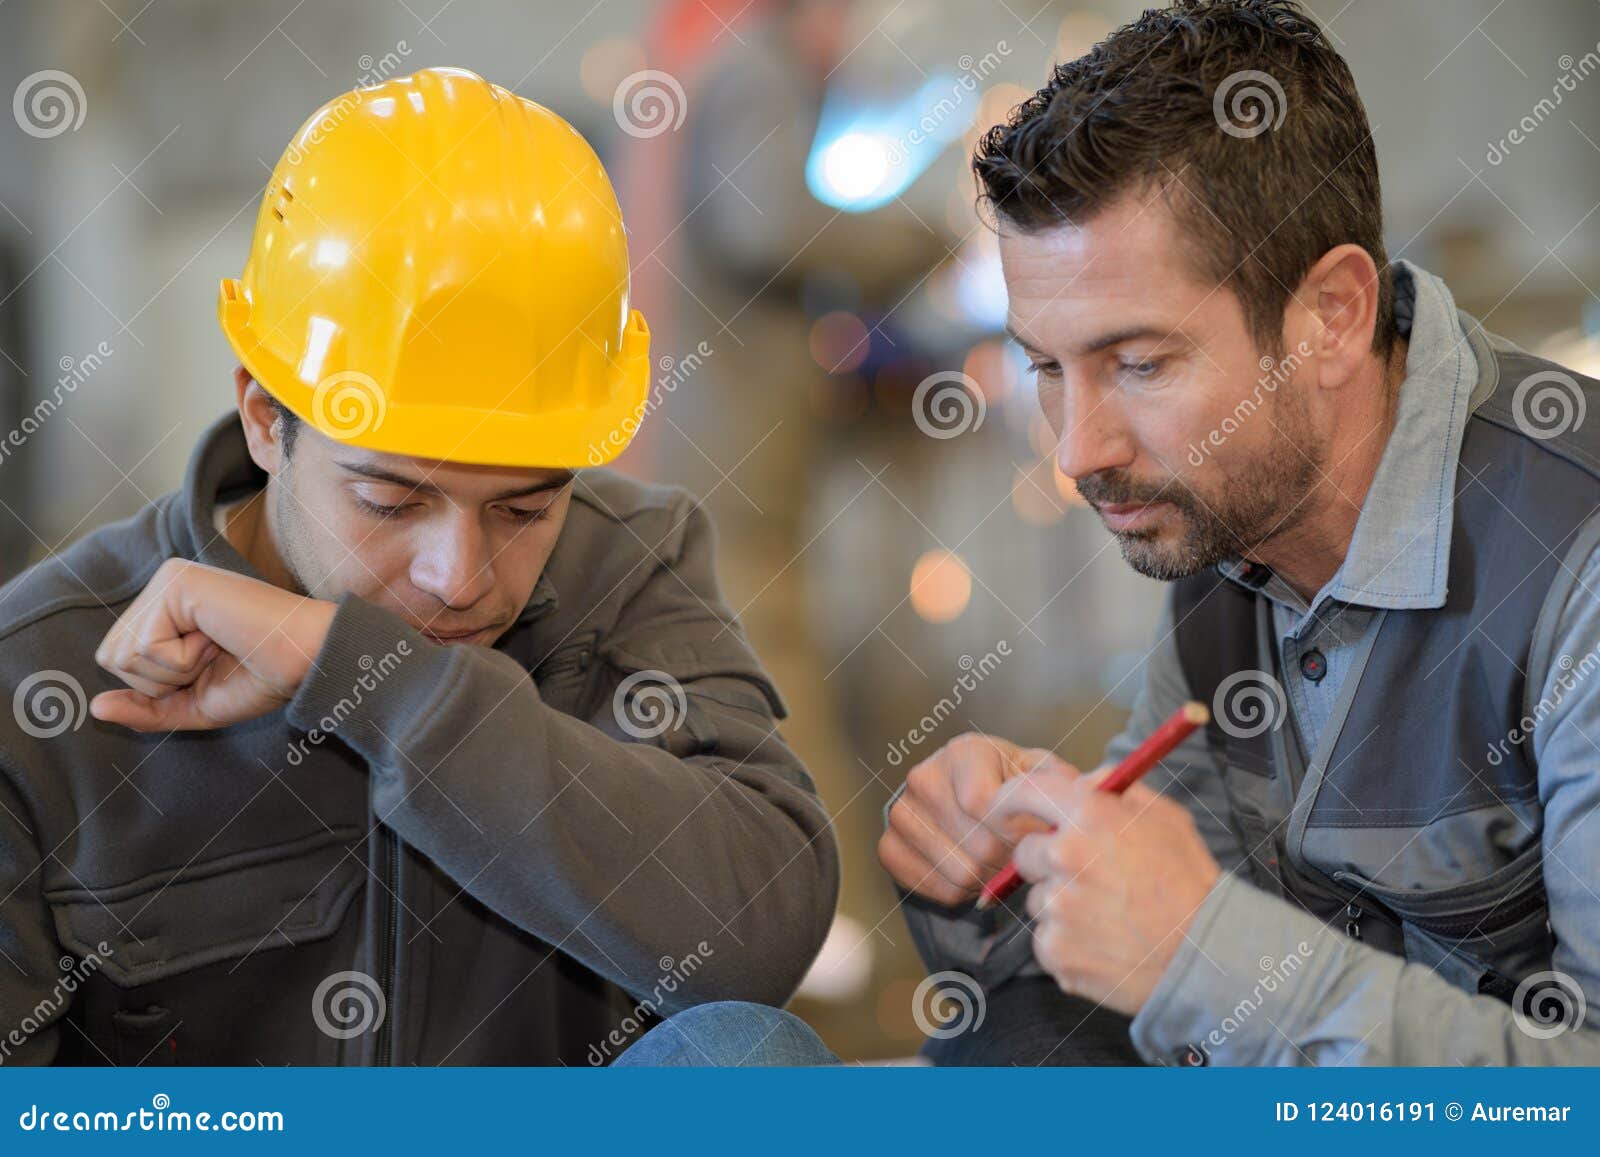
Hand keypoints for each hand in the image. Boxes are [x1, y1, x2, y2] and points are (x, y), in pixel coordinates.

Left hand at [90, 558, 335, 731]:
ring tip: (217, 646)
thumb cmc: (261, 678)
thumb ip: (146, 709)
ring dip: (174, 670)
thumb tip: (96, 708)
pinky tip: (218, 638)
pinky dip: (183, 660)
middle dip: (161, 680)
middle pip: (111, 657)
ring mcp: (169, 580)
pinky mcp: (177, 583)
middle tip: (214, 657)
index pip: (117, 659)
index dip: (161, 684)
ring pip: (123, 653)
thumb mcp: (193, 705)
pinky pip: (146, 646)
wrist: (307, 661)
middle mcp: (163, 585)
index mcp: (166, 607)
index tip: (211, 664)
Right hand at [878, 733, 1066, 905]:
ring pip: (956, 871)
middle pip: (975, 843)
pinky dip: (959, 892)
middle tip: (1023, 860)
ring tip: (999, 865)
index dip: (1017, 832)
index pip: (983, 803)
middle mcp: (924, 777)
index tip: (1038, 840)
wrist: (967, 799)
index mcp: (964, 752)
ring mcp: (900, 813)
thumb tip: (1088, 792)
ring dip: (987, 879)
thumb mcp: (1041, 773)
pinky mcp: (888, 845)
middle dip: (1009, 861)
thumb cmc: (1011, 785)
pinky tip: (973, 874)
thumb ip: (1064, 782)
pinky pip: (930, 886)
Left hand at [989, 766, 1221, 1015]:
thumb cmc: (1189, 882)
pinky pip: (1045, 939)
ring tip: (1108, 916)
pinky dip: (1067, 943)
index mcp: (1091, 815)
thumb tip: (1078, 781)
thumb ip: (1115, 791)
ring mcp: (1057, 907)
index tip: (1004, 809)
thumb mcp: (1164, 817)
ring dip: (1060, 905)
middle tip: (1089, 878)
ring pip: (1038, 899)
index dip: (1010, 800)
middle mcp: (1066, 856)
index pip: (1024, 791)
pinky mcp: (1055, 950)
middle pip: (1024, 853)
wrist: (1206, 956)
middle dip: (1047, 862)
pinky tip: (1103, 944)